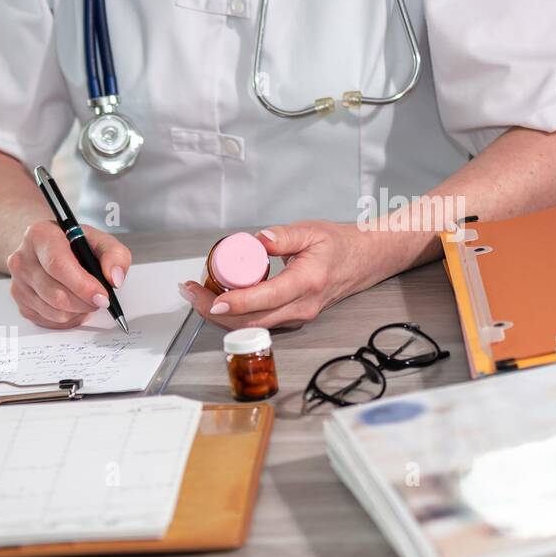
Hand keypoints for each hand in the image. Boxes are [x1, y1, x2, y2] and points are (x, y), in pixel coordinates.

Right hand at [6, 220, 131, 328]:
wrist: (47, 249)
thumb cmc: (73, 244)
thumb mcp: (99, 241)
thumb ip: (114, 255)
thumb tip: (114, 278)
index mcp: (40, 235)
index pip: (58, 265)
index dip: (83, 285)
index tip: (102, 296)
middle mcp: (22, 259)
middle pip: (56, 294)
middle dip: (85, 303)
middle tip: (100, 300)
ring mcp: (18, 282)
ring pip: (54, 311)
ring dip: (78, 311)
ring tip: (86, 299)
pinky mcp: (20, 301)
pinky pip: (48, 320)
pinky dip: (67, 317)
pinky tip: (73, 304)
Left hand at [182, 222, 389, 329]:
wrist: (365, 261)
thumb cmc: (340, 245)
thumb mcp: (312, 230)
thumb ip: (284, 235)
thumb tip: (257, 240)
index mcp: (307, 283)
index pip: (265, 299)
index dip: (235, 302)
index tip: (210, 298)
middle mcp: (302, 307)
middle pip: (252, 321)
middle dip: (215, 312)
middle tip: (190, 293)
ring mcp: (298, 316)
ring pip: (253, 325)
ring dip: (222, 315)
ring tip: (197, 295)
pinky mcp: (293, 319)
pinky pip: (259, 322)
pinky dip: (235, 315)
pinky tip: (218, 299)